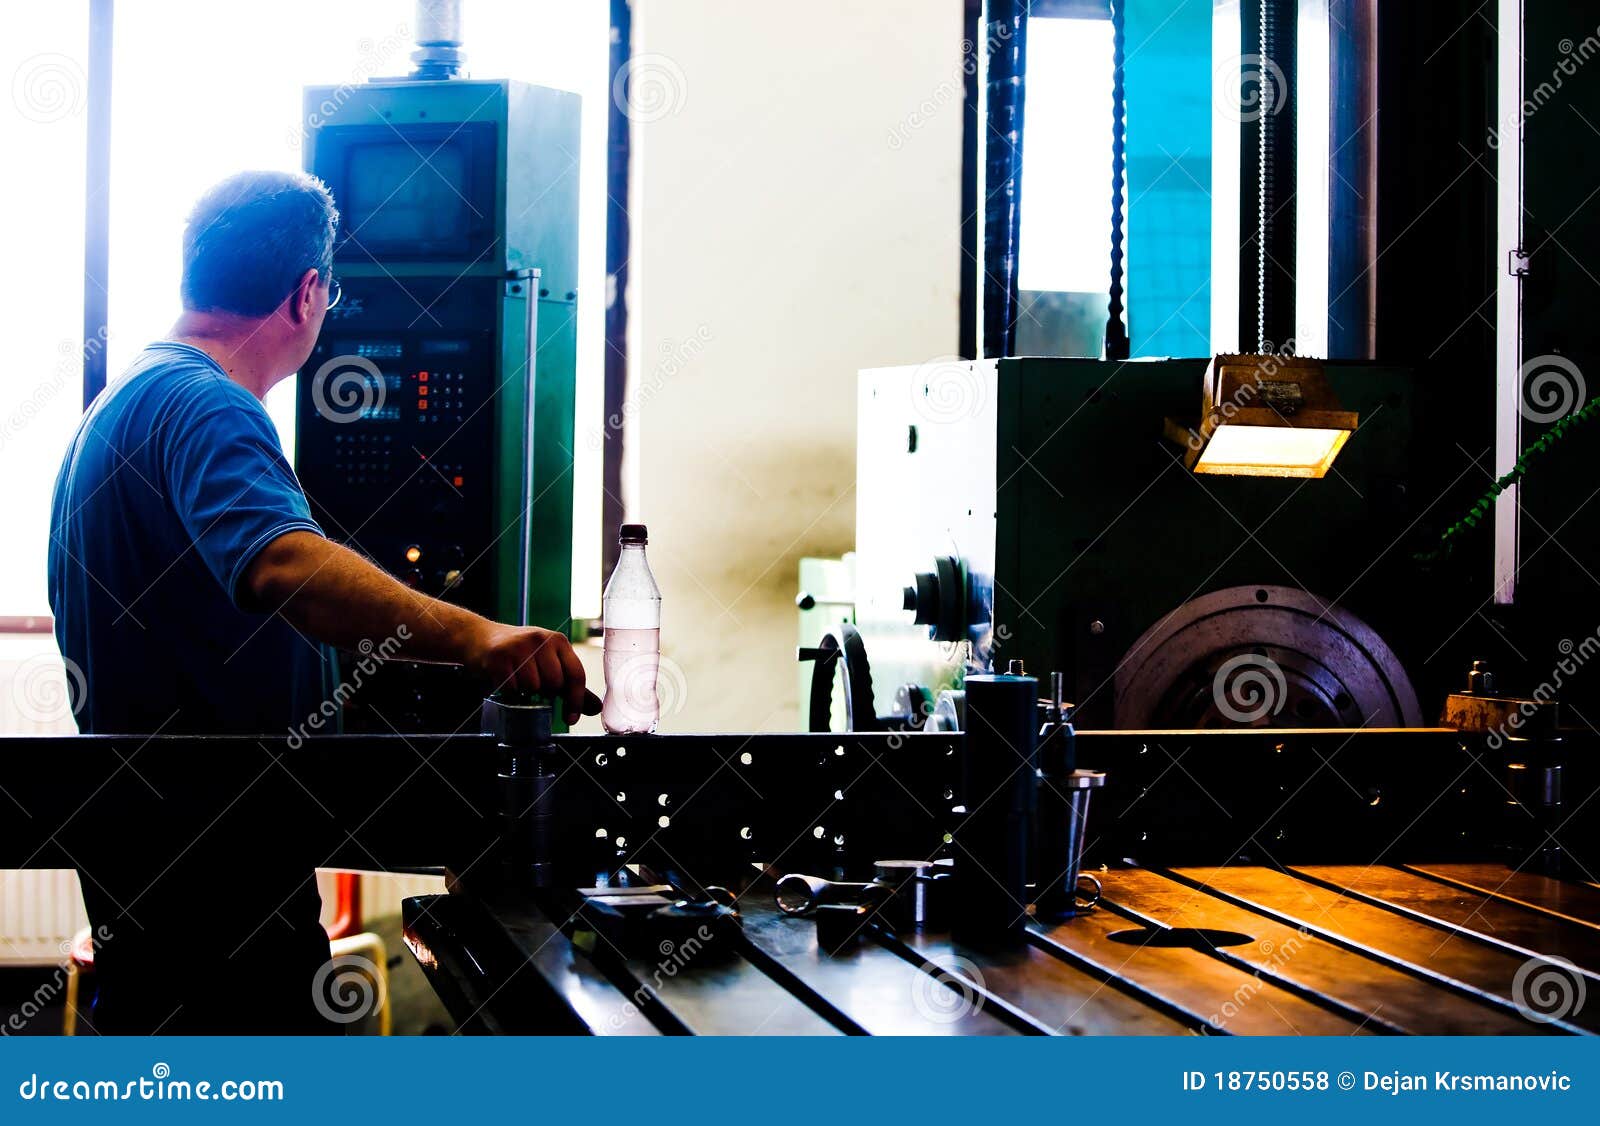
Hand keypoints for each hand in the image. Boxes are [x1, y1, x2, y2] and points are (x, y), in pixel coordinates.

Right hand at [465, 623, 597, 724]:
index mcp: (558, 641)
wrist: (480, 637)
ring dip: (526, 692)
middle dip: (545, 693)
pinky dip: (510, 691)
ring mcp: (519, 646)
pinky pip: (512, 688)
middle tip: (535, 686)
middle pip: (554, 684)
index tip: (570, 718)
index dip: (575, 700)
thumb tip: (596, 708)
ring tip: (519, 679)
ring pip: (533, 688)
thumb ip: (572, 686)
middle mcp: (541, 639)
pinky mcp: (499, 656)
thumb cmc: (520, 653)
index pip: (576, 674)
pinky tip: (507, 680)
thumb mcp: (549, 661)